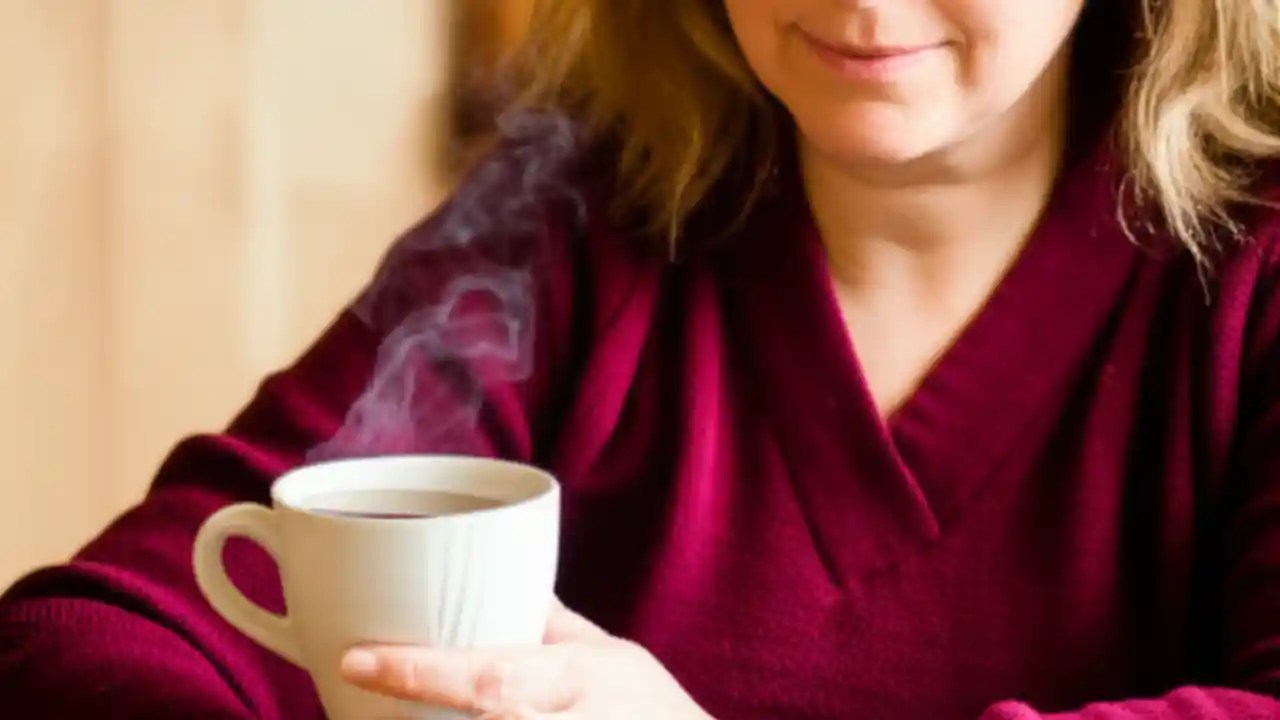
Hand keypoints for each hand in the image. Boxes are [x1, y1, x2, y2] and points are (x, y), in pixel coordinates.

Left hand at [340, 601, 712, 718]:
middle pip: (491, 716)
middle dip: (421, 708)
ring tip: (377, 717)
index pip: (493, 674)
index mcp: (582, 678)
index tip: (353, 661)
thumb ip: (545, 625)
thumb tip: (488, 576)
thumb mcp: (607, 657)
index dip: (422, 671)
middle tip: (353, 683)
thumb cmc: (651, 710)